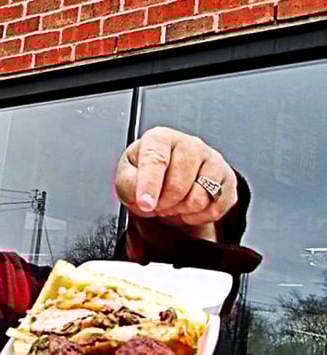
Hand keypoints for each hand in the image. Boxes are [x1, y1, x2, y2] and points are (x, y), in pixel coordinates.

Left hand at [115, 126, 236, 238]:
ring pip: (199, 198)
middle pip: (178, 184)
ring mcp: (212, 159)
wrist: (169, 176)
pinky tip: (189, 208)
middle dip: (164, 202)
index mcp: (160, 137)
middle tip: (158, 202)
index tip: (144, 204)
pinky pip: (216, 208)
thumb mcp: (127, 175)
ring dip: (182, 210)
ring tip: (174, 202)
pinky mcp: (228, 178)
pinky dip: (200, 216)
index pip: (156, 160)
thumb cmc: (146, 172)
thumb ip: (128, 183)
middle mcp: (189, 144)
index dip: (149, 185)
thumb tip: (143, 197)